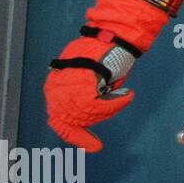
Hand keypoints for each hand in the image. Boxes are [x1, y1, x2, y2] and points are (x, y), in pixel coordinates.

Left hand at [44, 0, 170, 151]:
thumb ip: (83, 94)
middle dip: (90, 126)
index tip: (90, 146)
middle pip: (73, 121)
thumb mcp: (88, 76)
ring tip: (124, 95)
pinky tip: (127, 94)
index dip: (73, 135)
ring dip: (110, 109)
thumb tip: (87, 115)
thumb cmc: (104, 53)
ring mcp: (68, 90)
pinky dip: (117, 103)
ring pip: (90, 115)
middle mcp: (57, 90)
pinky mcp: (82, 90)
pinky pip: (102, 108)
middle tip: (98, 143)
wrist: (113, 35)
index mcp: (56, 86)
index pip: (58, 119)